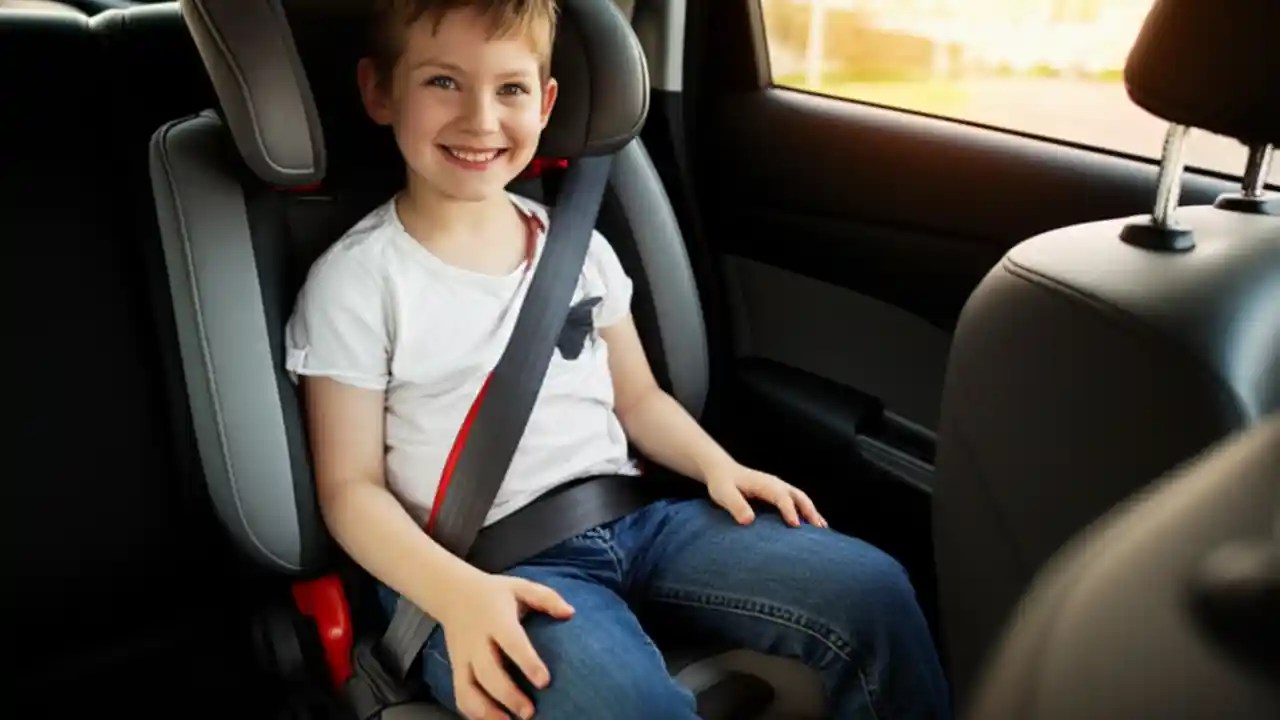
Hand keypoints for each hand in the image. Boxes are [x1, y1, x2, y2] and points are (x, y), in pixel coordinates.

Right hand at [437, 571, 574, 719]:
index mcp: (495, 618)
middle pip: (488, 672)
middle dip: (507, 695)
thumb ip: (546, 598)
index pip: (511, 641)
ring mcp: (463, 656)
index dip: (527, 662)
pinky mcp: (455, 667)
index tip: (544, 682)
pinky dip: (473, 713)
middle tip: (529, 712)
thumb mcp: (520, 586)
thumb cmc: (494, 592)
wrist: (451, 592)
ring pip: (468, 688)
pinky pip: (460, 694)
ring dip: (486, 710)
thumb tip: (571, 613)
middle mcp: (476, 640)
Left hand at [704, 462, 827, 528]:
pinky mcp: (778, 494)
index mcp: (764, 484)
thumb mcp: (723, 494)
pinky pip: (797, 502)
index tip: (795, 525)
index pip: (781, 497)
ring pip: (801, 499)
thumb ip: (735, 505)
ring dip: (813, 512)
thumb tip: (749, 520)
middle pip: (798, 496)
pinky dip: (808, 512)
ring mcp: (779, 488)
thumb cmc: (722, 483)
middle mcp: (776, 484)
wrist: (722, 471)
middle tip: (818, 528)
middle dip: (809, 511)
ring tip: (823, 529)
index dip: (789, 510)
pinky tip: (814, 524)